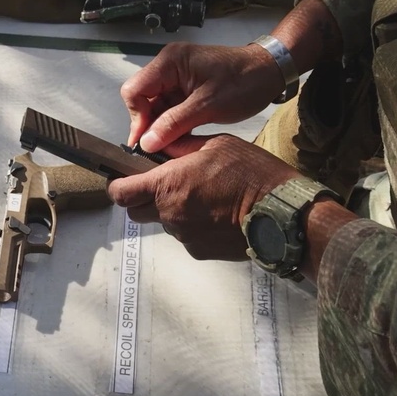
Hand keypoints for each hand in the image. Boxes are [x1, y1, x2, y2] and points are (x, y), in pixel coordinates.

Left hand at [107, 134, 300, 259]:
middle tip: (165, 185)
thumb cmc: (251, 174)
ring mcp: (182, 235)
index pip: (120, 193)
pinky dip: (191, 226)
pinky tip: (213, 214)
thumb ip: (180, 146)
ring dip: (170, 211)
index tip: (123, 180)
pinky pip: (184, 236)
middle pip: (135, 211)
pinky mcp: (197, 250)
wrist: (278, 212)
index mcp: (167, 185)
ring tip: (200, 197)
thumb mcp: (215, 145)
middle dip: (143, 199)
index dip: (118, 186)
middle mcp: (169, 213)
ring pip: (162, 223)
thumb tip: (160, 145)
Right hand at [121, 42, 284, 152]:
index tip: (146, 143)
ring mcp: (176, 76)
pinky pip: (168, 107)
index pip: (134, 91)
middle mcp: (168, 66)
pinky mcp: (185, 87)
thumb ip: (174, 124)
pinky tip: (178, 138)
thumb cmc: (244, 83)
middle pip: (141, 99)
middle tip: (157, 149)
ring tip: (169, 146)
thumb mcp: (208, 106)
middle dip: (147, 124)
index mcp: (170, 62)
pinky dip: (170, 123)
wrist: (270, 71)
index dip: (136, 118)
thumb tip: (146, 144)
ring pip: (153, 106)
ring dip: (159, 126)